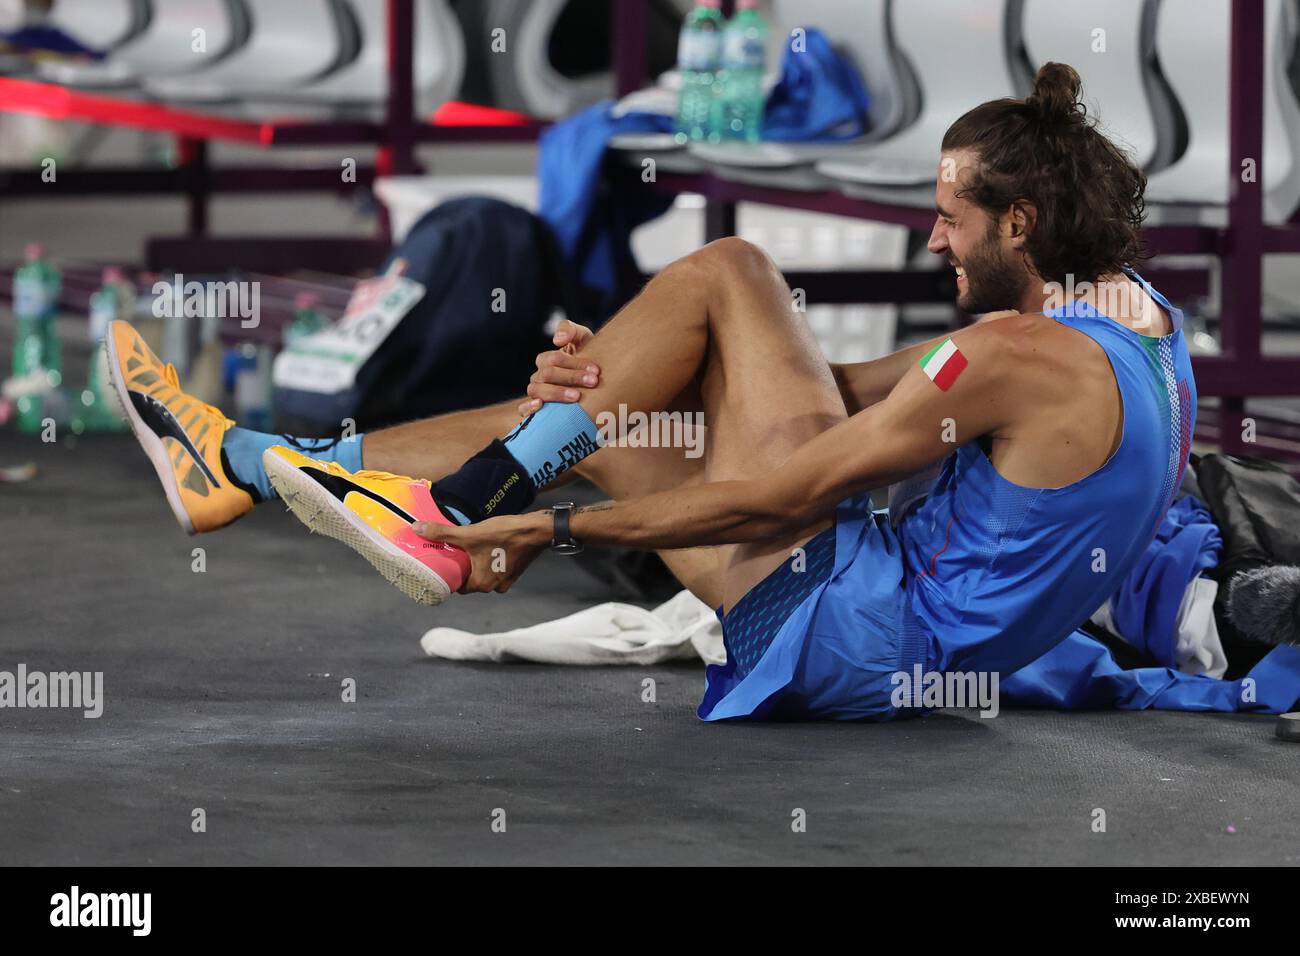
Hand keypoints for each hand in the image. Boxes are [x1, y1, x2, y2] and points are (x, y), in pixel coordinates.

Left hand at [412, 512, 550, 593]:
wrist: (538, 530)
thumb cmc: (505, 535)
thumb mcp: (470, 533)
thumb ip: (443, 533)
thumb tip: (417, 528)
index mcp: (481, 584)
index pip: (456, 586)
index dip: (447, 575)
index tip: (441, 563)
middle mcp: (494, 587)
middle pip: (469, 580)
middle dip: (462, 568)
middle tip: (453, 552)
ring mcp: (506, 580)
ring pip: (483, 574)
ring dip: (476, 564)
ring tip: (469, 548)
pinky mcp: (515, 572)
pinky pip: (495, 569)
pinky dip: (489, 561)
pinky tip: (487, 547)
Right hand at [518, 319, 600, 415]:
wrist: (595, 388)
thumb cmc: (589, 362)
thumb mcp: (583, 341)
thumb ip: (571, 331)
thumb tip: (556, 340)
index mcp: (548, 360)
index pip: (555, 359)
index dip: (574, 363)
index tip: (596, 370)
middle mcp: (540, 376)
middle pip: (548, 374)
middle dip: (571, 377)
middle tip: (593, 382)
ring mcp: (537, 393)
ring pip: (536, 390)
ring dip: (556, 393)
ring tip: (577, 396)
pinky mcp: (534, 411)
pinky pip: (522, 409)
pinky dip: (528, 408)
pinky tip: (541, 405)